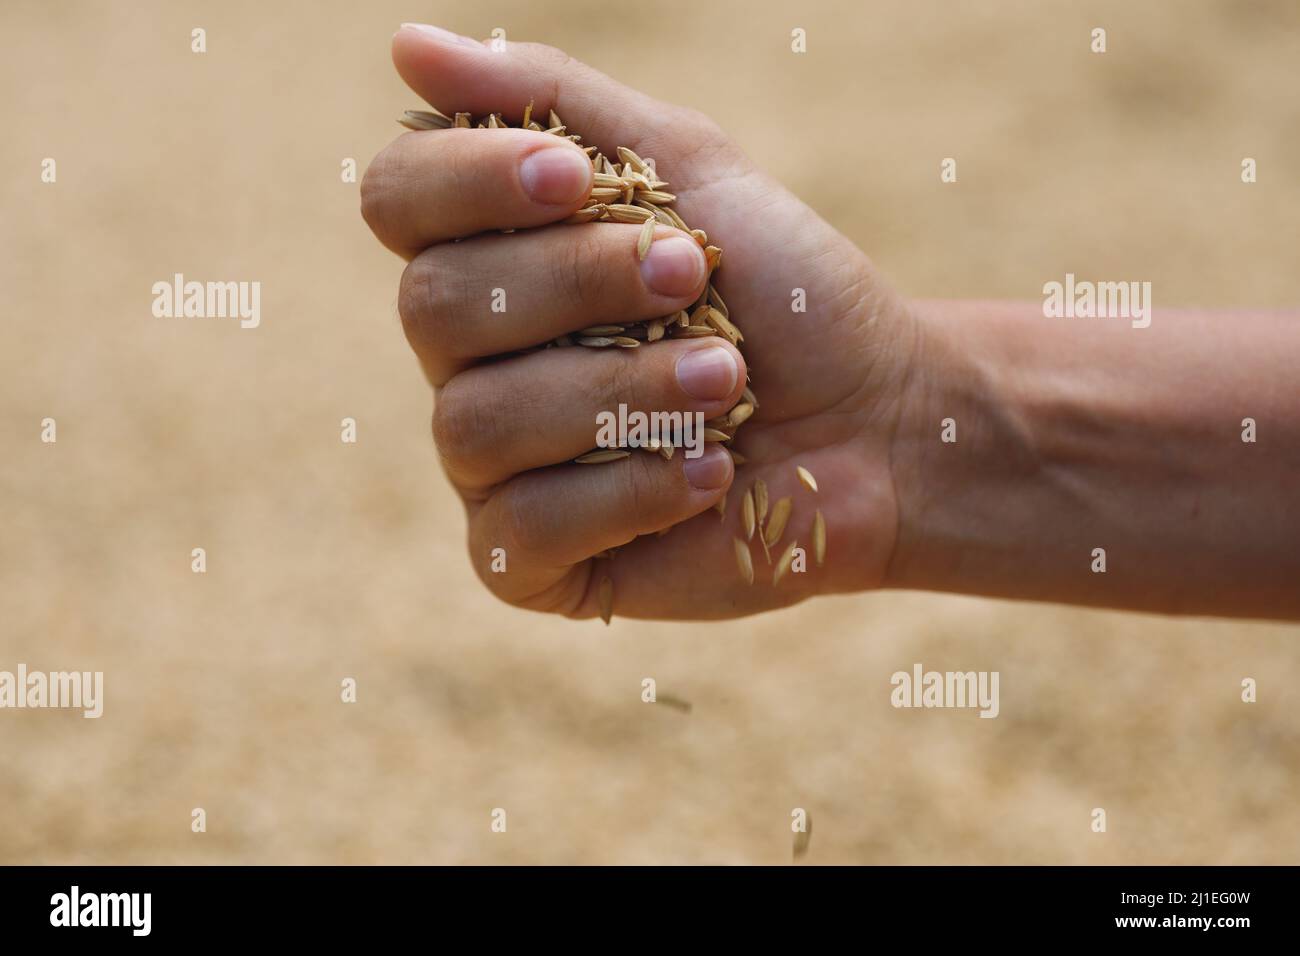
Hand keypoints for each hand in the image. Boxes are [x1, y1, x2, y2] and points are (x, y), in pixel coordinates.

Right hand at [361, 24, 916, 619]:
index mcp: (496, 258)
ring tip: (727, 385)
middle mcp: (473, 362)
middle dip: (575, 283)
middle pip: (433, 306)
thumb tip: (407, 44)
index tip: (576, 176)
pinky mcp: (530, 560)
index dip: (468, 183)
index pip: (398, 201)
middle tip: (690, 274)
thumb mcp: (686, 169)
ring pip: (476, 422)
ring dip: (619, 392)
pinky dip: (631, 489)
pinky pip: (522, 527)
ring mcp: (494, 467)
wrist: (879, 423)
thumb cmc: (785, 293)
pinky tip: (707, 474)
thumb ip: (554, 103)